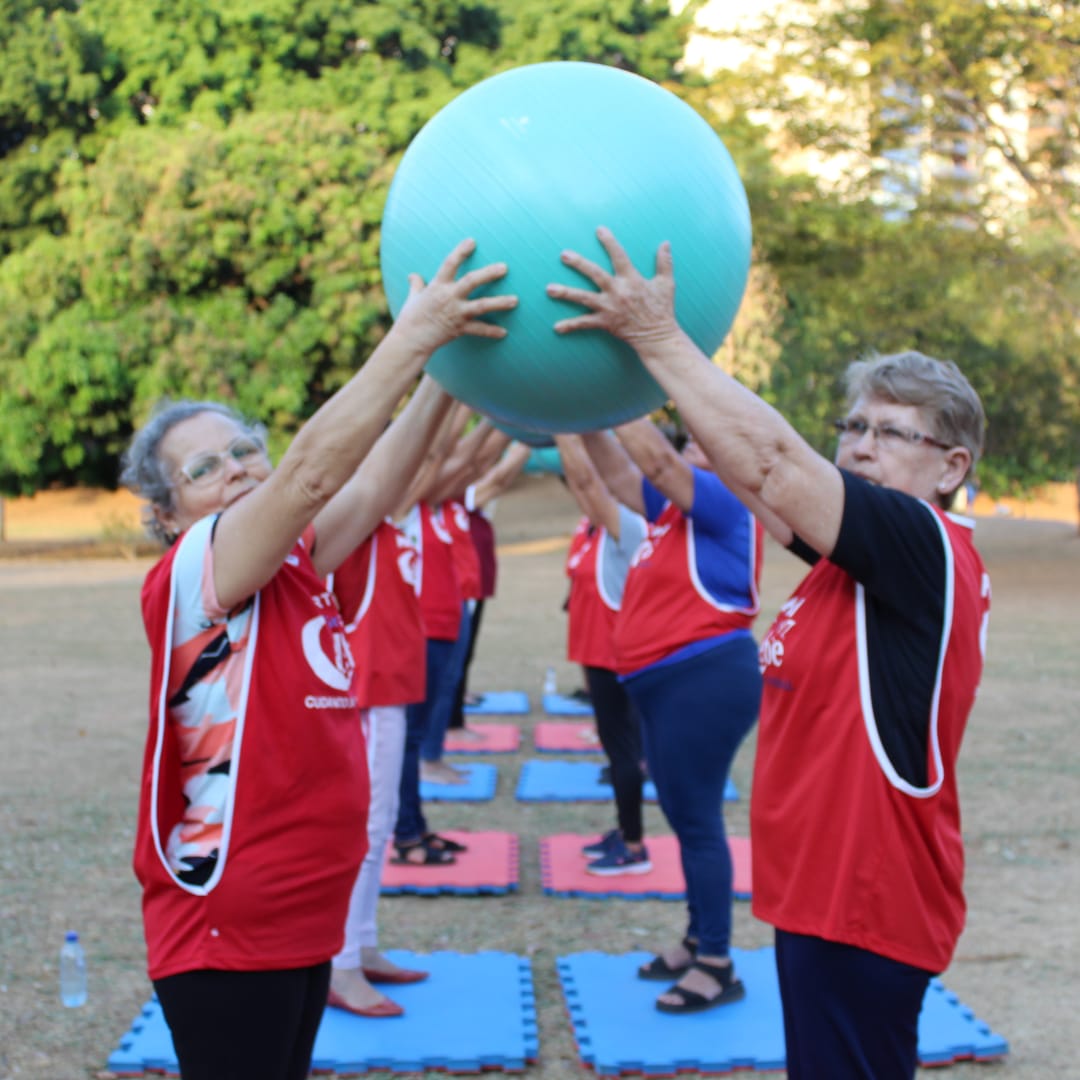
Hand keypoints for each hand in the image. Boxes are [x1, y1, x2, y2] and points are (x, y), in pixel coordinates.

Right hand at [394, 239, 516, 354]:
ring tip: (515, 300)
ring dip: (499, 302)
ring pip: (481, 306)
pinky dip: (491, 331)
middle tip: (504, 267)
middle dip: (488, 274)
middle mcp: (449, 297)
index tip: (472, 241)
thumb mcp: (413, 297)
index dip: (460, 252)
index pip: (450, 264)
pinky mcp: (459, 328)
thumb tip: (413, 275)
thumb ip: (416, 285)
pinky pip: (478, 330)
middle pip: (471, 281)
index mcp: (437, 286)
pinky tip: (504, 332)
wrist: (410, 339)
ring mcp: (456, 313)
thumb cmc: (410, 318)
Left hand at [547, 227, 682, 355]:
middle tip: (564, 254)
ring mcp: (609, 307)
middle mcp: (617, 291)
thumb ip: (664, 262)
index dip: (609, 242)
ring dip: (565, 293)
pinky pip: (585, 324)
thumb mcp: (666, 283)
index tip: (599, 230)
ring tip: (549, 289)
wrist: (657, 336)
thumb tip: (665, 243)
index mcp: (631, 279)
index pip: (619, 256)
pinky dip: (571, 326)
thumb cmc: (662, 309)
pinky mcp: (605, 323)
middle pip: (594, 274)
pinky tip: (556, 327)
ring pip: (583, 298)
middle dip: (578, 264)